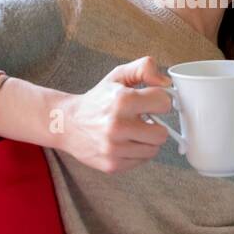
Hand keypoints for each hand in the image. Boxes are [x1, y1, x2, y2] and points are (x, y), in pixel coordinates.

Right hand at [58, 56, 173, 172]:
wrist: (67, 123)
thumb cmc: (96, 100)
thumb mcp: (118, 76)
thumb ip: (144, 68)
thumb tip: (166, 83)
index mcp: (122, 100)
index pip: (163, 103)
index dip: (159, 101)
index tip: (150, 102)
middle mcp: (118, 126)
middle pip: (162, 134)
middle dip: (155, 126)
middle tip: (143, 120)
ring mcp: (114, 148)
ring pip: (153, 150)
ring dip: (146, 140)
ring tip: (133, 131)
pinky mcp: (112, 165)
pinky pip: (140, 161)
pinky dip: (136, 152)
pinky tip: (124, 142)